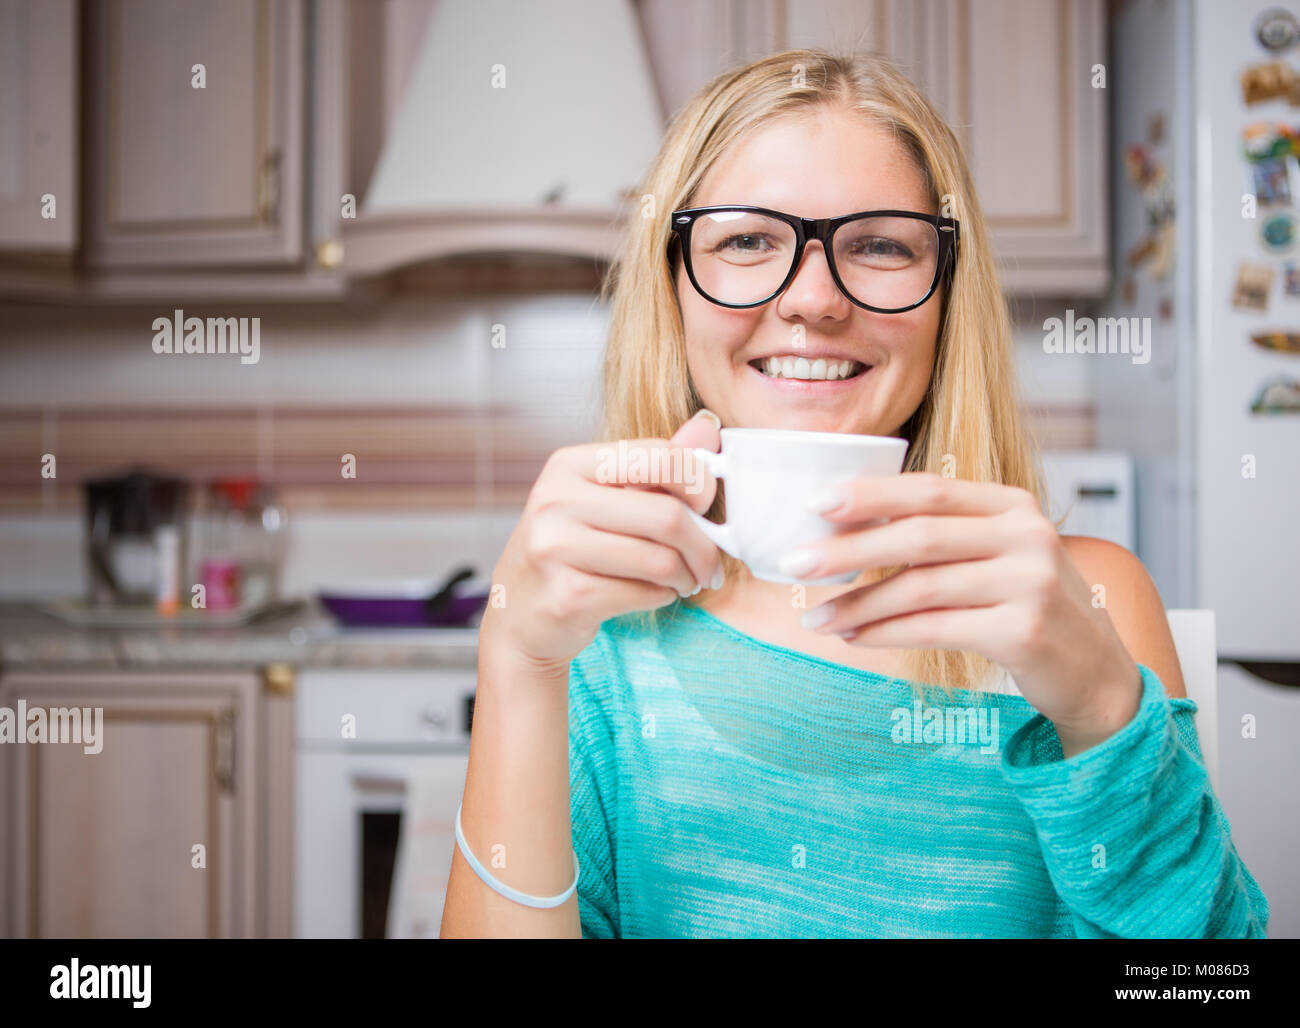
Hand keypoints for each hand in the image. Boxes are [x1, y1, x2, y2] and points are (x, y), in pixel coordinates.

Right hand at [482, 411, 723, 668]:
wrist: (520, 612)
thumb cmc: (571, 548)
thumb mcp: (605, 497)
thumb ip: (656, 465)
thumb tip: (708, 426)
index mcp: (569, 464)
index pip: (663, 457)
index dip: (700, 485)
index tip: (705, 509)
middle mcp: (556, 500)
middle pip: (669, 515)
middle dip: (705, 546)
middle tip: (709, 564)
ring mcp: (555, 548)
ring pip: (661, 561)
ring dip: (687, 576)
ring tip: (686, 581)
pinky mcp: (565, 596)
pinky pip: (644, 594)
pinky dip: (662, 597)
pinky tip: (654, 595)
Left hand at [783, 472, 1142, 755]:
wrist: (1097, 673)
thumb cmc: (1030, 608)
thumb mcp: (999, 556)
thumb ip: (944, 537)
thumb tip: (846, 532)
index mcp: (1014, 506)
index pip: (930, 490)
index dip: (869, 494)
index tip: (815, 503)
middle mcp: (1027, 536)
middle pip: (918, 535)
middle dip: (848, 549)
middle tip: (795, 562)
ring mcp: (1030, 583)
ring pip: (919, 587)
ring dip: (858, 603)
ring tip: (816, 616)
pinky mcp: (1024, 631)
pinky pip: (933, 628)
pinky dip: (884, 633)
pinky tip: (853, 637)